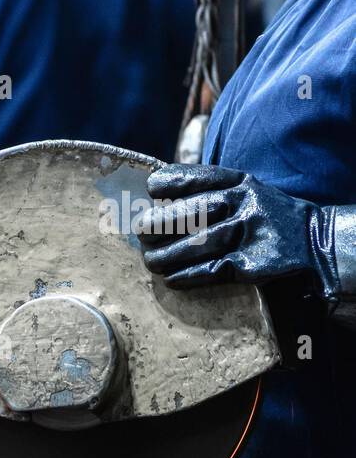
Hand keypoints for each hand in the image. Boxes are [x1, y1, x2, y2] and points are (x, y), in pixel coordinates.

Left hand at [135, 164, 320, 289]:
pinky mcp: (254, 263)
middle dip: (161, 222)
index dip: (173, 181)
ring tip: (151, 261)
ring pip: (200, 243)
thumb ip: (210, 193)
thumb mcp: (245, 193)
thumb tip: (156, 205)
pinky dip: (188, 276)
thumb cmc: (264, 217)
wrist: (315, 242)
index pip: (202, 177)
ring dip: (168, 255)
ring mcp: (251, 233)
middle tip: (142, 232)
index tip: (151, 188)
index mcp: (241, 183)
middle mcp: (245, 204)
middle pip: (194, 211)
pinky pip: (214, 269)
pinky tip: (170, 279)